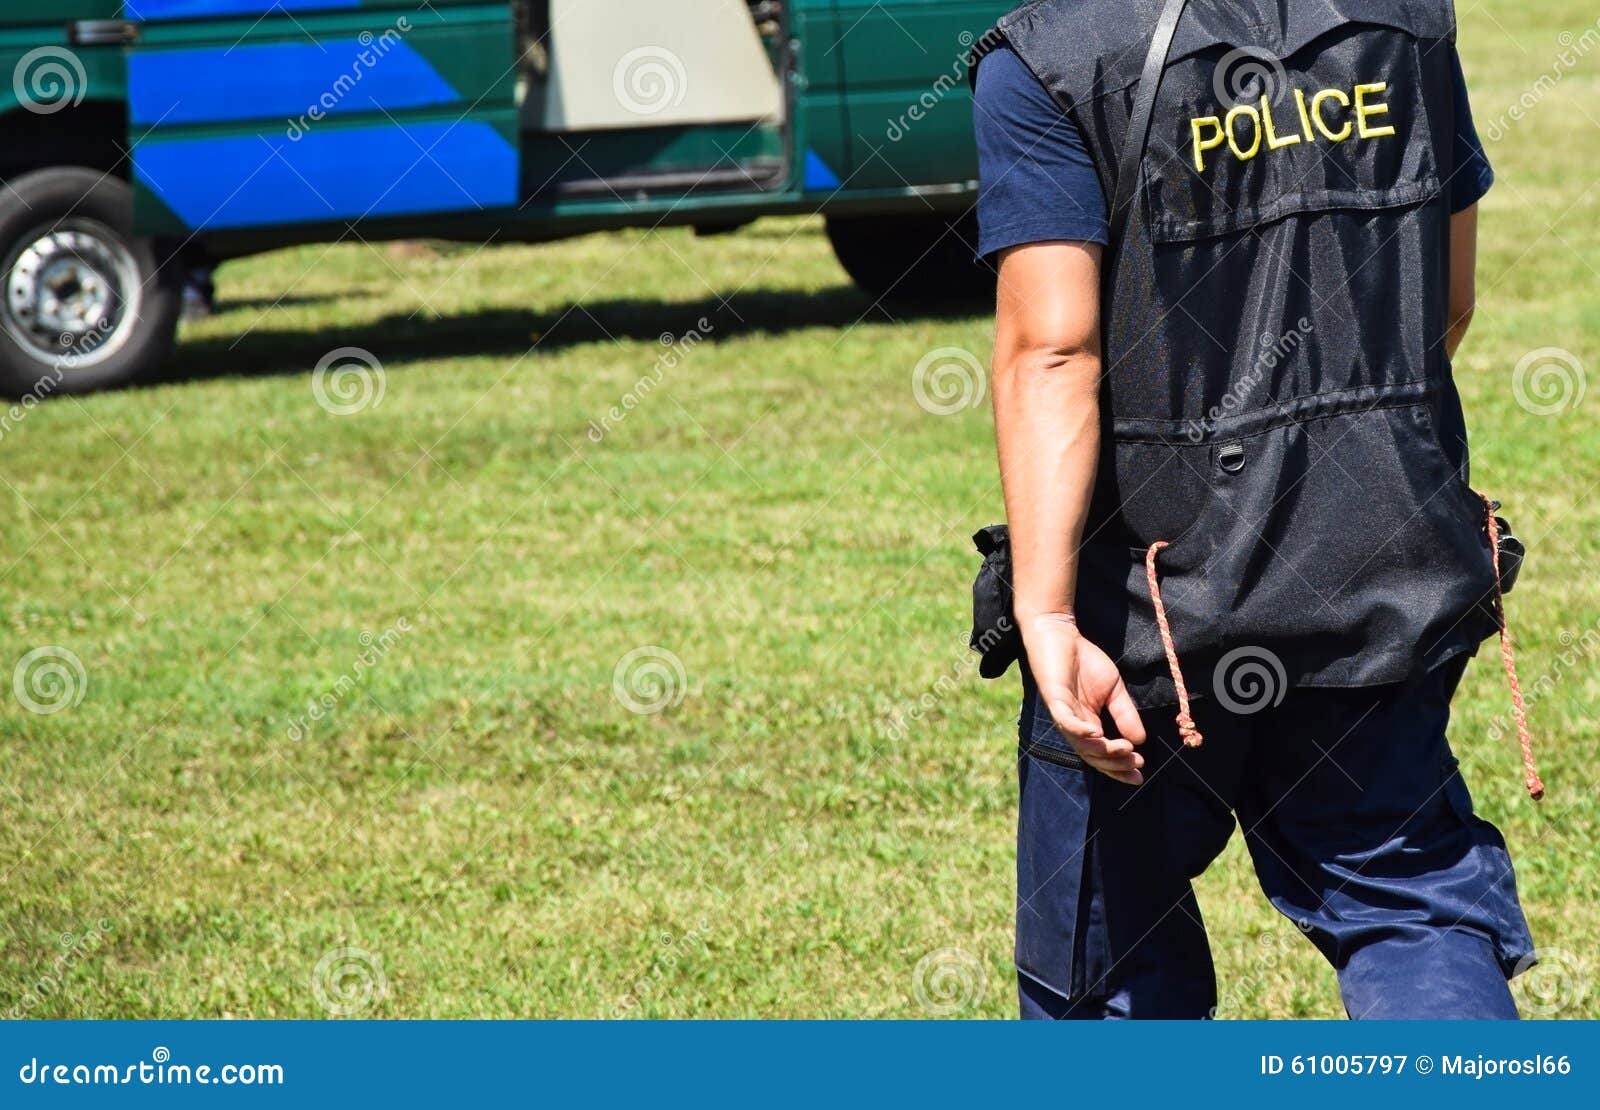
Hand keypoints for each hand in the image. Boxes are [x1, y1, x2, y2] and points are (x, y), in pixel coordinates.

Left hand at [1021, 612, 1146, 784]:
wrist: (1061, 634)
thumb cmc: (1085, 661)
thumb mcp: (1114, 690)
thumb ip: (1125, 714)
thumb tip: (1141, 740)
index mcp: (1088, 724)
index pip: (1102, 754)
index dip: (1120, 766)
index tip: (1140, 773)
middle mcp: (1074, 725)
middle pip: (1092, 755)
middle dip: (1115, 763)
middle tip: (1137, 763)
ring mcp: (1063, 714)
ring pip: (1080, 744)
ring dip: (1103, 750)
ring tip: (1125, 749)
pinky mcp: (1054, 700)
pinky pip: (1065, 722)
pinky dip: (1079, 731)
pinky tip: (1097, 734)